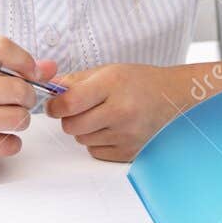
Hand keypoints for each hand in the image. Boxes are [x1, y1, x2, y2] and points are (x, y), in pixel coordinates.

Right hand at [0, 36, 58, 169]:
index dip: (25, 60)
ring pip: (19, 118)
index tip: (32, 74)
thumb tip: (50, 68)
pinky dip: (11, 143)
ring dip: (21, 122)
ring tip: (8, 121)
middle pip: (19, 90)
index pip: (1, 48)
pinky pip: (10, 144)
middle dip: (29, 99)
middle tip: (21, 103)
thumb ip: (9, 69)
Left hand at [45, 63, 180, 161]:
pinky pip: (95, 151)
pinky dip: (96, 142)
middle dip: (68, 118)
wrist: (172, 97)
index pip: (69, 103)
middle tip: (79, 109)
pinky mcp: (129, 152)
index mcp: (112, 85)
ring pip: (81, 140)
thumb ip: (75, 80)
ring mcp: (127, 134)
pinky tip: (111, 128)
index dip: (54, 105)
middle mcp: (121, 111)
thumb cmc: (139, 82)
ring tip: (101, 116)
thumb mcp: (107, 71)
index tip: (54, 104)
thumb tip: (49, 88)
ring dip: (84, 129)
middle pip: (71, 126)